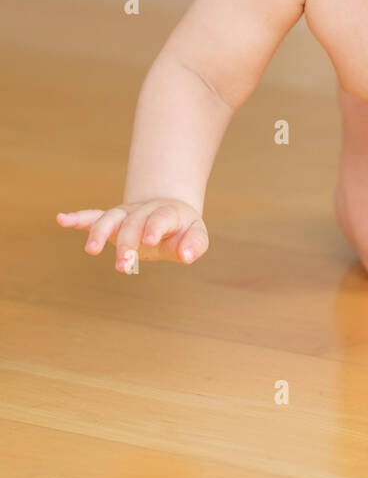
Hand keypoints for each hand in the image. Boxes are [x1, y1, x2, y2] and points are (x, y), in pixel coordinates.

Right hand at [56, 198, 208, 272]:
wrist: (167, 212)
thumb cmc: (182, 230)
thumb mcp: (195, 236)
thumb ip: (194, 245)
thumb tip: (185, 255)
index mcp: (167, 213)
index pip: (160, 218)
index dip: (155, 227)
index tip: (150, 240)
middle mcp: (143, 211)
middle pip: (132, 223)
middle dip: (127, 243)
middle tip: (124, 266)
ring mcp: (125, 214)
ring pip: (109, 219)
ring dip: (99, 233)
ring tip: (91, 251)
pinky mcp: (112, 220)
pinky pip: (93, 217)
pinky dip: (77, 218)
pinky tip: (62, 219)